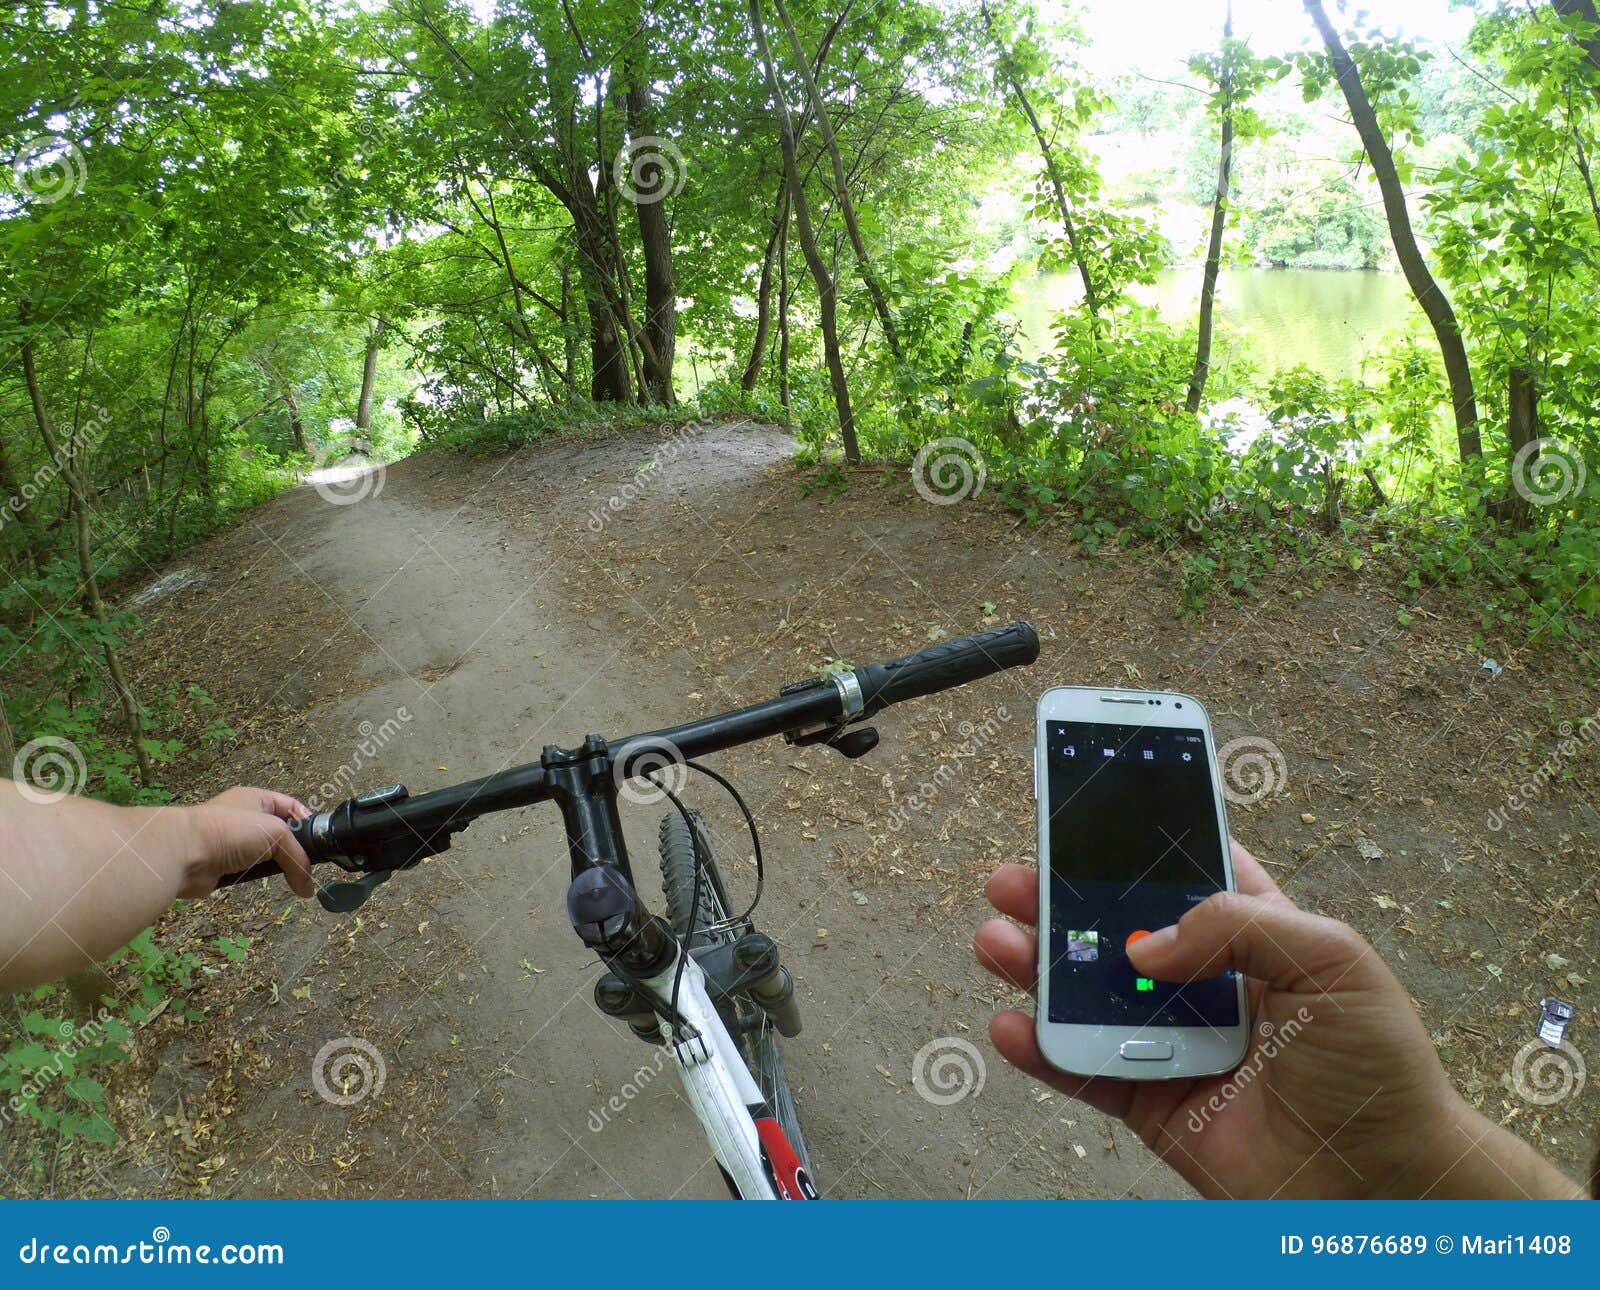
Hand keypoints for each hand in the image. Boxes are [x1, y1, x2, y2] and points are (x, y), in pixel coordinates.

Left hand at [178, 786, 314, 899]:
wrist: (184, 854)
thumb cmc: (231, 831)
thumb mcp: (275, 834)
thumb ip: (297, 859)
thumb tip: (307, 889)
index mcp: (256, 798)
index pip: (291, 806)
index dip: (307, 821)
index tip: (319, 840)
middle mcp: (245, 817)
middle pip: (279, 832)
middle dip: (293, 847)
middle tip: (308, 863)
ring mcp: (233, 842)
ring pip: (264, 854)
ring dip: (274, 865)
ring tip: (290, 875)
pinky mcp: (224, 865)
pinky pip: (248, 870)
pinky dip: (257, 877)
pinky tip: (264, 882)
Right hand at [974, 841, 1577, 1198]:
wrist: (1384, 1187)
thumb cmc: (1381, 1069)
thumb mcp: (1333, 961)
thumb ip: (1238, 926)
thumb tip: (1147, 948)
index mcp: (1253, 931)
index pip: (1182, 872)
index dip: (1133, 844)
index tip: (1082, 817)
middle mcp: (1204, 981)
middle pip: (1116, 928)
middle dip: (1060, 900)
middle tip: (1012, 880)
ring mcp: (1172, 1042)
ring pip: (1087, 995)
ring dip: (1035, 966)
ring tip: (995, 941)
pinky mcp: (1152, 1103)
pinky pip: (1083, 1071)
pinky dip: (1041, 1049)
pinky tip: (1013, 1024)